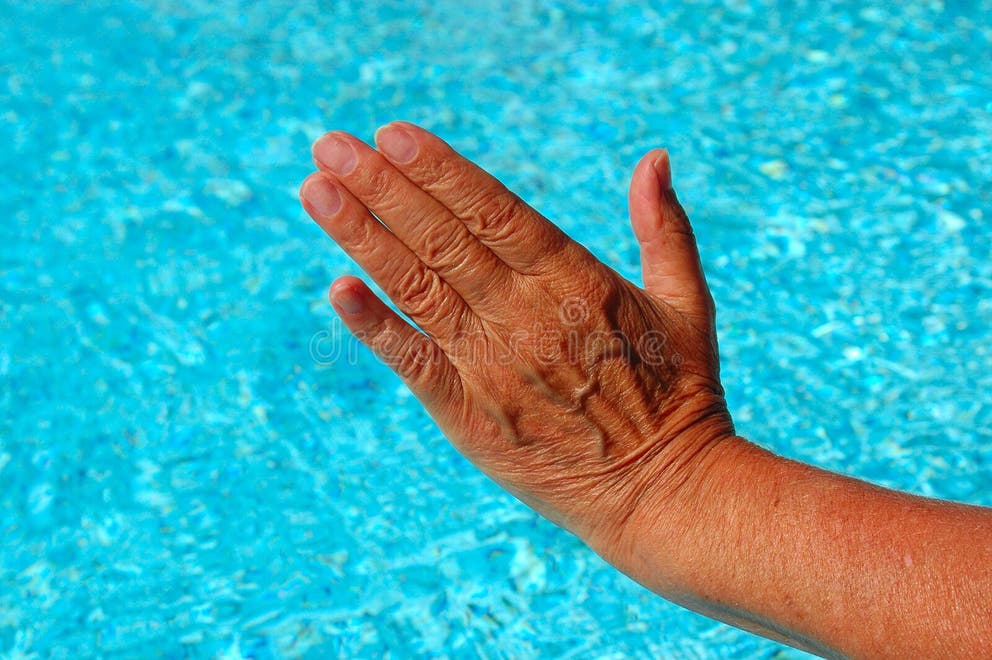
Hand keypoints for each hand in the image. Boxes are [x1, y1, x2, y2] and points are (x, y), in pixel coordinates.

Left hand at [299, 122, 736, 560]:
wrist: (663, 492)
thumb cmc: (679, 394)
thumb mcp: (687, 303)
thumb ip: (664, 228)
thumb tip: (655, 157)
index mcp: (577, 280)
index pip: (494, 212)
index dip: (440, 171)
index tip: (392, 135)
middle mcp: (526, 316)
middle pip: (442, 239)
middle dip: (382, 187)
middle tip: (330, 145)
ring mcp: (492, 366)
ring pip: (416, 288)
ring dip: (362, 237)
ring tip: (316, 190)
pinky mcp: (468, 414)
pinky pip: (411, 362)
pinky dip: (372, 325)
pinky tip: (336, 287)